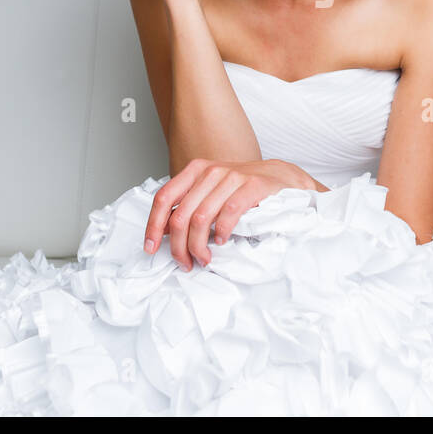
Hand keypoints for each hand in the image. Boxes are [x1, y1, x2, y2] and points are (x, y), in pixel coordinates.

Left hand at [144, 158, 312, 270]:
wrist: (281, 177)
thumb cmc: (244, 188)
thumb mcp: (212, 192)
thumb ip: (190, 206)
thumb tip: (165, 231)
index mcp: (195, 171)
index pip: (164, 198)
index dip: (153, 225)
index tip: (150, 247)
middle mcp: (210, 171)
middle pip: (181, 215)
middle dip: (179, 246)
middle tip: (185, 263)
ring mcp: (231, 177)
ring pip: (201, 218)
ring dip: (198, 246)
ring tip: (204, 259)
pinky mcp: (251, 186)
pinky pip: (228, 213)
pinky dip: (222, 232)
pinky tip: (222, 242)